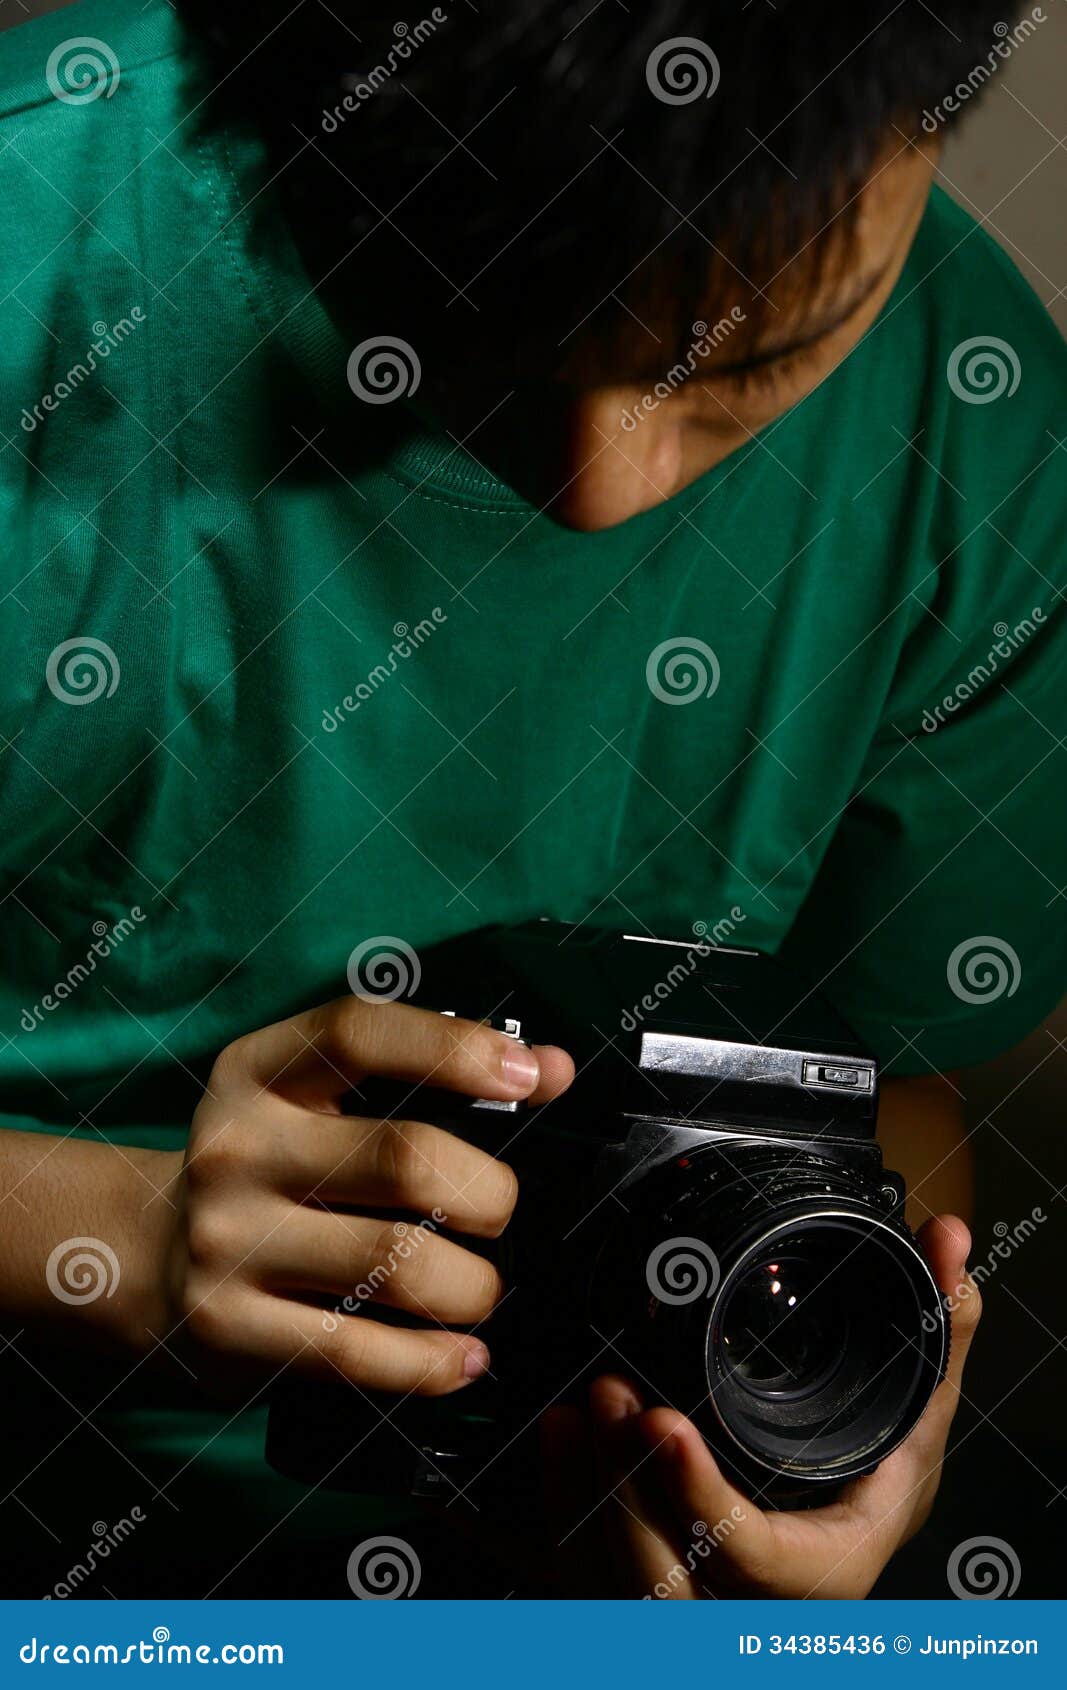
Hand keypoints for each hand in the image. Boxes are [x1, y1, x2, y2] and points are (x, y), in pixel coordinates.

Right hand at [154, 997, 572, 1395]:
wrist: (146, 1255)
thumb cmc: (271, 1165)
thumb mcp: (315, 1096)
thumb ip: (424, 1072)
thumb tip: (552, 1067)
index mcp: (259, 1072)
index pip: (359, 1034)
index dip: (456, 1047)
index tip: (534, 1073)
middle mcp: (235, 1148)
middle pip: (403, 1158)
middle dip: (489, 1192)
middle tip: (500, 1210)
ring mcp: (227, 1241)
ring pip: (396, 1263)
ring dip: (472, 1286)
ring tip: (479, 1290)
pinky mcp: (230, 1328)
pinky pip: (359, 1353)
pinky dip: (433, 1362)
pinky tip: (463, 1356)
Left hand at [542, 1214, 978, 1597]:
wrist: (845, 1535)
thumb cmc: (879, 1482)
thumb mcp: (919, 1415)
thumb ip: (939, 1328)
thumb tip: (949, 1238)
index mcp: (824, 1566)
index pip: (754, 1558)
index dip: (702, 1502)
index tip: (663, 1424)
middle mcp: (752, 1600)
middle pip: (668, 1580)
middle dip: (623, 1486)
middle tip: (610, 1394)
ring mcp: (697, 1598)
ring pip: (618, 1583)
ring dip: (586, 1493)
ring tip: (581, 1407)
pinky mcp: (653, 1582)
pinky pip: (591, 1571)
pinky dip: (566, 1507)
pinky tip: (559, 1436)